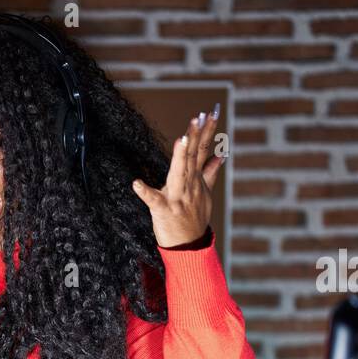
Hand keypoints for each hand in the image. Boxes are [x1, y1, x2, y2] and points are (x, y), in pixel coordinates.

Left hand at [132, 104, 224, 247]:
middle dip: (196, 136)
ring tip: (180, 139)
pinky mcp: (163, 211)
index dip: (206, 131)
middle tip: (199, 117)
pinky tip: (136, 183)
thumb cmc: (193, 218)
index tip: (211, 112)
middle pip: (193, 157)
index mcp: (196, 179)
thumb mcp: (204, 193)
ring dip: (180, 156)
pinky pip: (153, 200)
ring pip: (179, 173)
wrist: (189, 246)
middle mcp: (188, 185)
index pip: (203, 150)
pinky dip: (145, 192)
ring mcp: (177, 197)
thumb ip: (210, 171)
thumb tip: (221, 154)